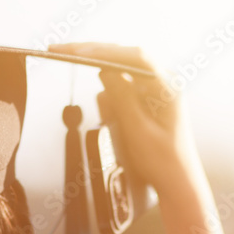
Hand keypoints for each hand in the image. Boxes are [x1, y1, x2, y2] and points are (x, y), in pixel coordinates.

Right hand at [48, 43, 204, 201]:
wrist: (175, 183)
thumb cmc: (163, 161)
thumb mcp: (137, 130)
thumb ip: (121, 97)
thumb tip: (104, 69)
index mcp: (167, 86)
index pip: (135, 56)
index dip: (103, 50)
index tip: (76, 51)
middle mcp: (162, 82)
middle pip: (123, 58)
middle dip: (92, 57)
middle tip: (58, 50)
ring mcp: (153, 90)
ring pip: (118, 77)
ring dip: (107, 97)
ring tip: (115, 124)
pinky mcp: (144, 100)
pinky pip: (120, 93)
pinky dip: (110, 105)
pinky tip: (116, 125)